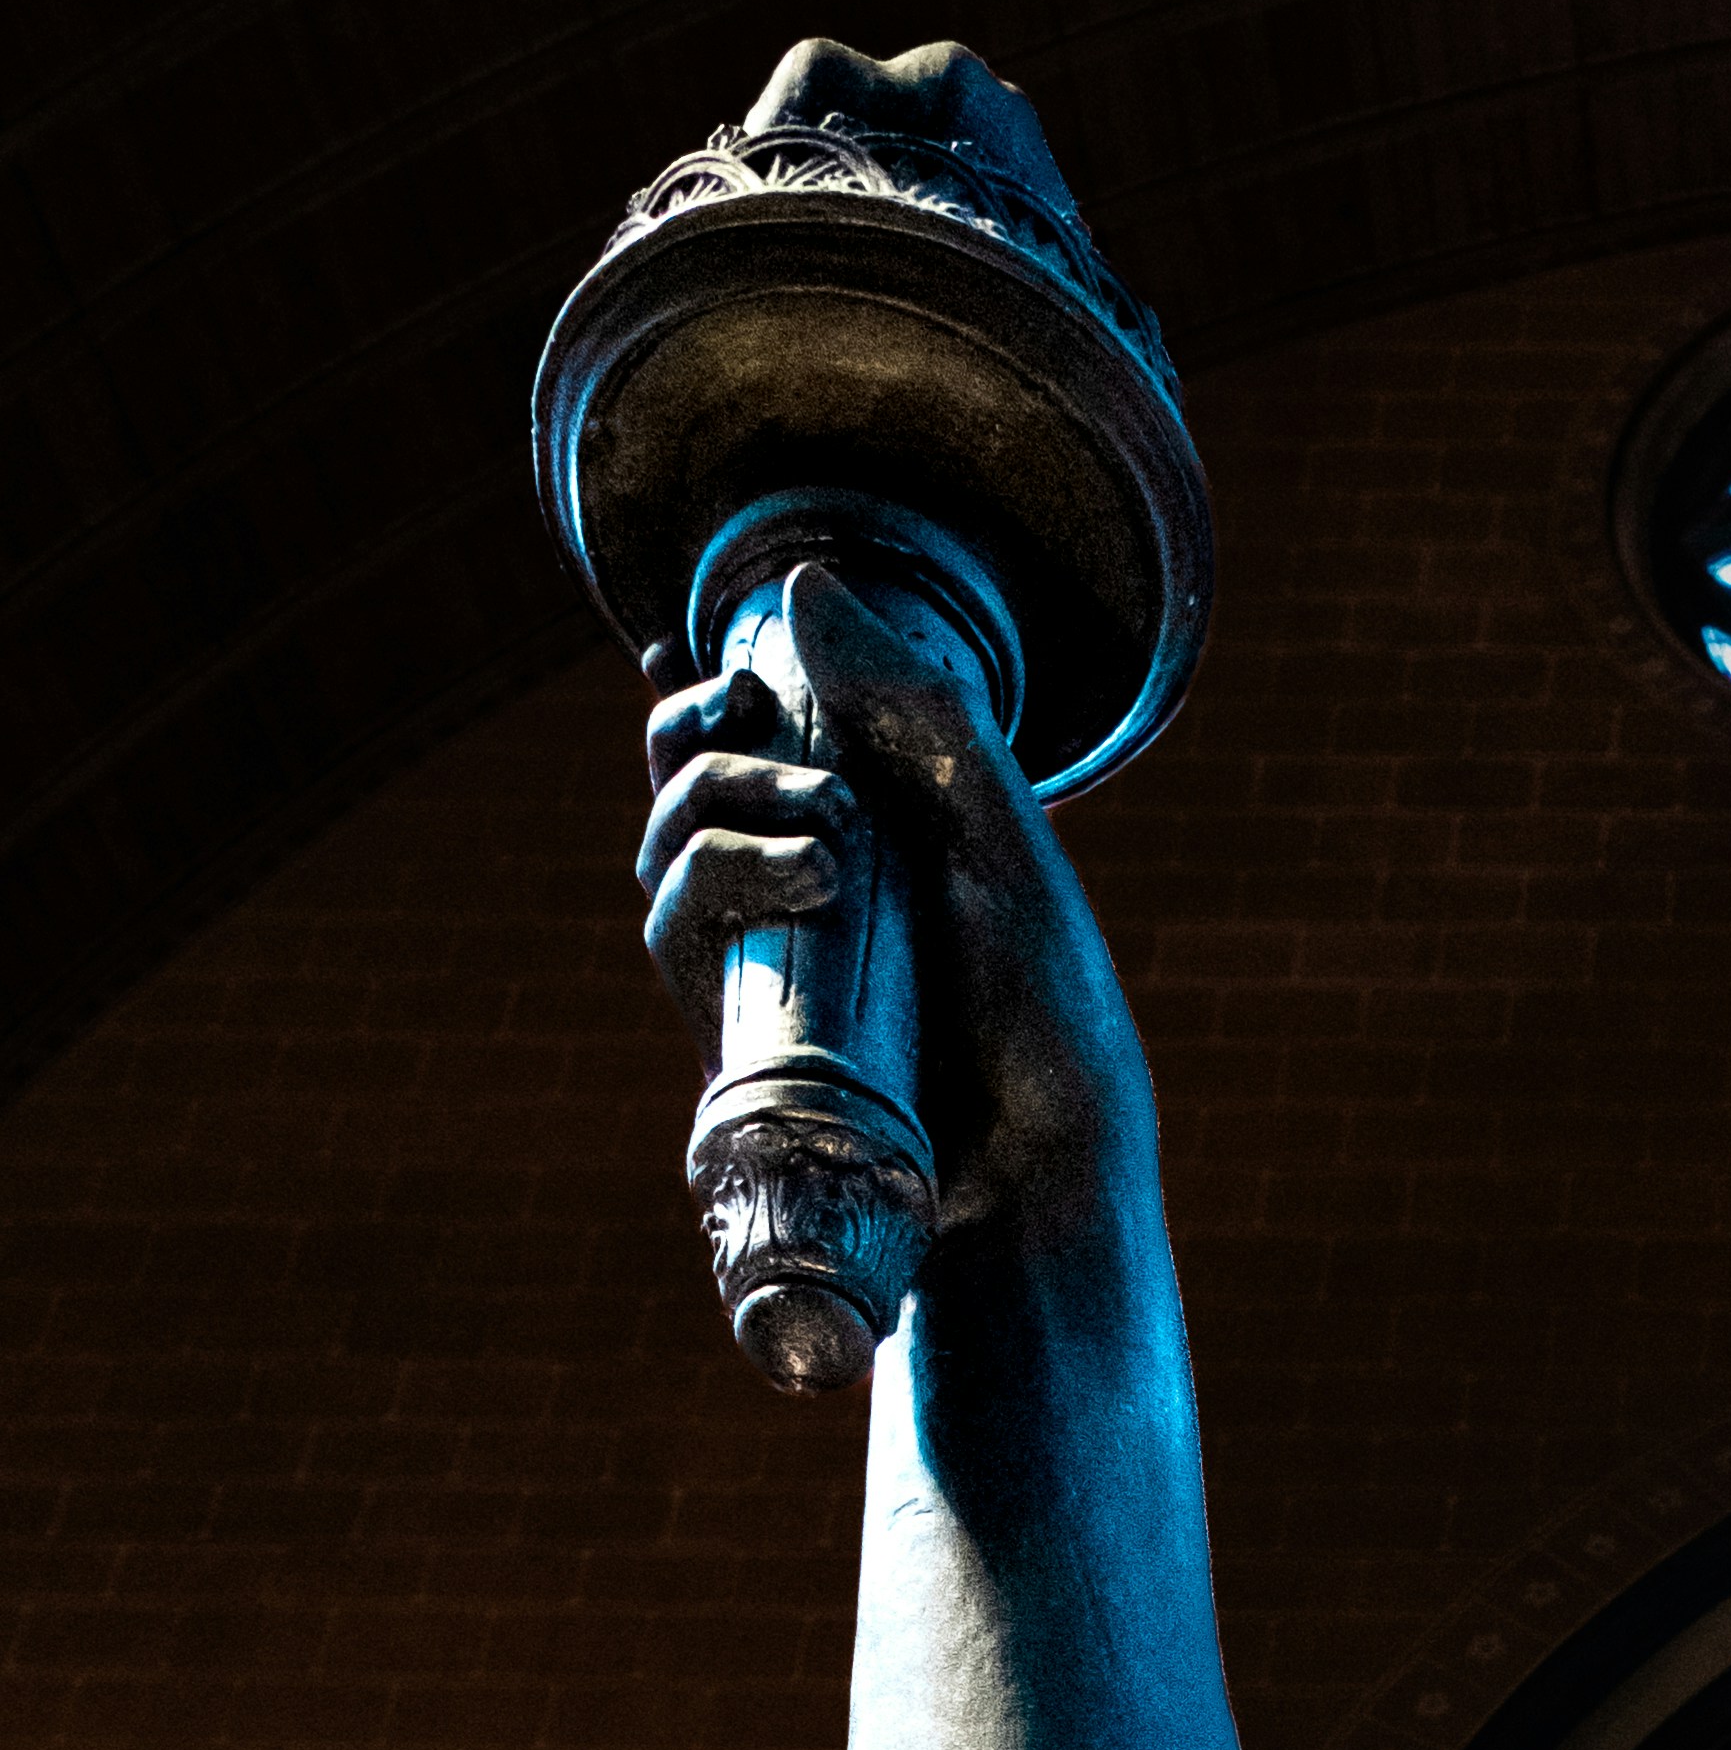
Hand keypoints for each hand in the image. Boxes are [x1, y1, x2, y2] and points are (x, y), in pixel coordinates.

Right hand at [632, 560, 1153, 1246]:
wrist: (1045, 1166)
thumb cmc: (1043, 1011)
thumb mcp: (999, 838)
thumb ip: (917, 710)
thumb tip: (800, 584)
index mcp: (858, 837)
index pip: (743, 744)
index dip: (699, 693)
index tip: (710, 656)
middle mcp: (796, 897)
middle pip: (682, 786)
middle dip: (704, 739)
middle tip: (778, 738)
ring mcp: (762, 965)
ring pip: (667, 851)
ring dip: (721, 811)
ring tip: (831, 843)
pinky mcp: (736, 1032)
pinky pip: (673, 934)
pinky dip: (710, 882)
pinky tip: (796, 879)